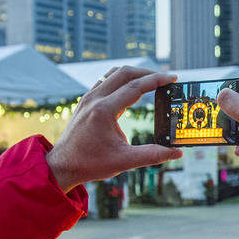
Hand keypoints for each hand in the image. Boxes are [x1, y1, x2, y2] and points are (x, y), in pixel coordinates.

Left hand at [46, 67, 181, 191]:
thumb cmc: (90, 164)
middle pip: (125, 73)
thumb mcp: (124, 161)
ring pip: (114, 74)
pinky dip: (121, 79)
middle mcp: (95, 99)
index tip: (173, 78)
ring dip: (134, 73)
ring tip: (151, 80)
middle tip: (166, 78)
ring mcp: (88, 98)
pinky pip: (105, 81)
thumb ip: (152, 155)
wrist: (62, 165)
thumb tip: (176, 153)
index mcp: (104, 111)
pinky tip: (131, 88)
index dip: (157, 80)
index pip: (135, 87)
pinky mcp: (86, 101)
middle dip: (148, 73)